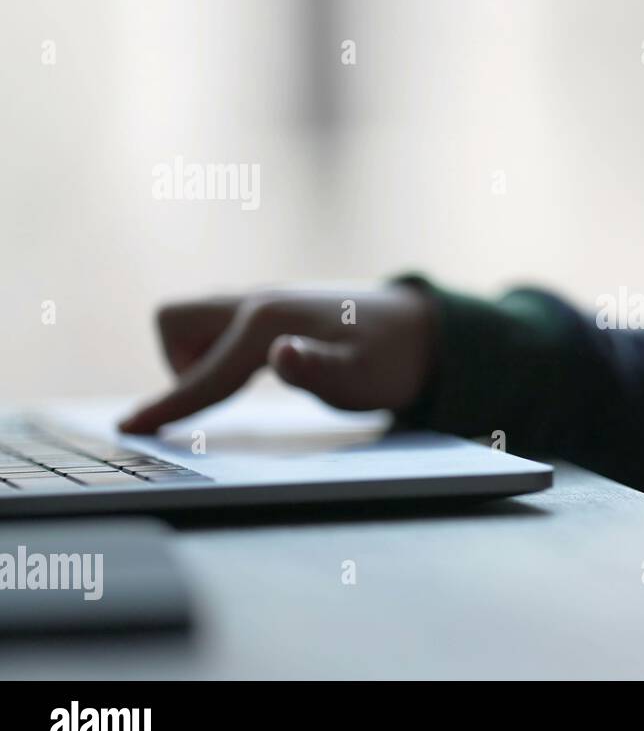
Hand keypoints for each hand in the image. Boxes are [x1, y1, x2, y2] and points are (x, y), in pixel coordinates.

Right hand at [118, 285, 438, 433]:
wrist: (426, 331)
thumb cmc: (394, 360)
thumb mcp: (363, 378)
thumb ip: (318, 370)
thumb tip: (280, 357)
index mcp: (269, 322)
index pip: (203, 372)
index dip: (169, 406)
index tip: (130, 430)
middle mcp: (258, 301)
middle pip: (176, 321)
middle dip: (178, 363)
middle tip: (225, 394)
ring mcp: (264, 300)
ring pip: (196, 319)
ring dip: (200, 354)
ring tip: (250, 382)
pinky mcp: (274, 309)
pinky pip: (220, 323)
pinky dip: (219, 348)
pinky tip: (259, 368)